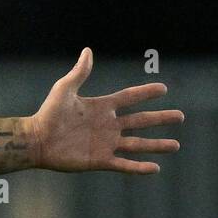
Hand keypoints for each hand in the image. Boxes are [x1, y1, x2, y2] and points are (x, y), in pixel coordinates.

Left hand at [30, 48, 183, 173]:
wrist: (37, 140)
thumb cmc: (48, 113)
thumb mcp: (64, 89)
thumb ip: (80, 72)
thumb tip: (88, 50)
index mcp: (101, 107)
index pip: (129, 98)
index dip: (146, 93)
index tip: (163, 89)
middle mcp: (107, 125)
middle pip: (140, 121)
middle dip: (160, 119)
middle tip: (181, 116)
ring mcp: (105, 143)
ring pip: (137, 145)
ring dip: (156, 145)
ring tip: (175, 145)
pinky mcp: (100, 160)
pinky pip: (124, 164)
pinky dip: (139, 167)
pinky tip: (155, 168)